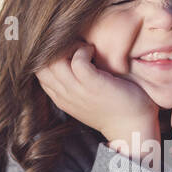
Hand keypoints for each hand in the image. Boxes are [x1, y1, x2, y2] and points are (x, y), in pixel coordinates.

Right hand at [35, 40, 159, 145]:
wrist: (133, 126)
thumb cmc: (114, 107)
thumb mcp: (86, 96)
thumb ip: (73, 83)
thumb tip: (69, 59)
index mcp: (60, 97)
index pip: (38, 72)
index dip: (46, 56)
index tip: (65, 49)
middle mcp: (64, 95)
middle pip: (40, 65)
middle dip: (53, 48)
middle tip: (74, 45)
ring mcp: (77, 91)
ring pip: (54, 61)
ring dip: (68, 46)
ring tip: (84, 48)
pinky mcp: (93, 85)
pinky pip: (77, 60)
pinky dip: (83, 50)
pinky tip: (93, 51)